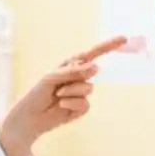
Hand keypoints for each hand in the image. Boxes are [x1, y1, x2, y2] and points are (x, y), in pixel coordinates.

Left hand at [0, 36, 127, 155]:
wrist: (30, 116)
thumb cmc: (37, 92)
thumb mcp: (52, 77)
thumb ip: (74, 71)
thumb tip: (97, 67)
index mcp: (71, 65)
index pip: (93, 54)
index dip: (108, 46)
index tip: (123, 39)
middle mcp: (79, 77)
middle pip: (91, 71)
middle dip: (76, 77)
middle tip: (58, 85)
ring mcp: (81, 93)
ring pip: (88, 88)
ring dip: (71, 91)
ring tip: (57, 95)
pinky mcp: (81, 107)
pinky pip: (85, 103)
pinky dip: (71, 104)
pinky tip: (61, 105)